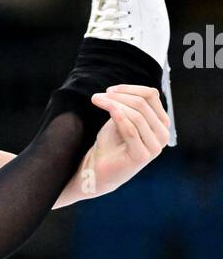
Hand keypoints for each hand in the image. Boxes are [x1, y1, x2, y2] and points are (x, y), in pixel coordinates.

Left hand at [68, 84, 170, 199]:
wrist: (99, 169)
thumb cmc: (110, 144)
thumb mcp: (121, 119)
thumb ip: (129, 105)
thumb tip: (125, 90)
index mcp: (161, 123)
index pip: (151, 96)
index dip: (129, 89)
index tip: (110, 91)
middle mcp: (163, 134)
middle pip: (143, 104)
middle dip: (119, 97)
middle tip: (99, 97)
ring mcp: (155, 147)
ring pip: (136, 115)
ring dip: (114, 104)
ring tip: (97, 101)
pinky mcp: (142, 156)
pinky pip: (131, 130)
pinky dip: (117, 115)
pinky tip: (105, 108)